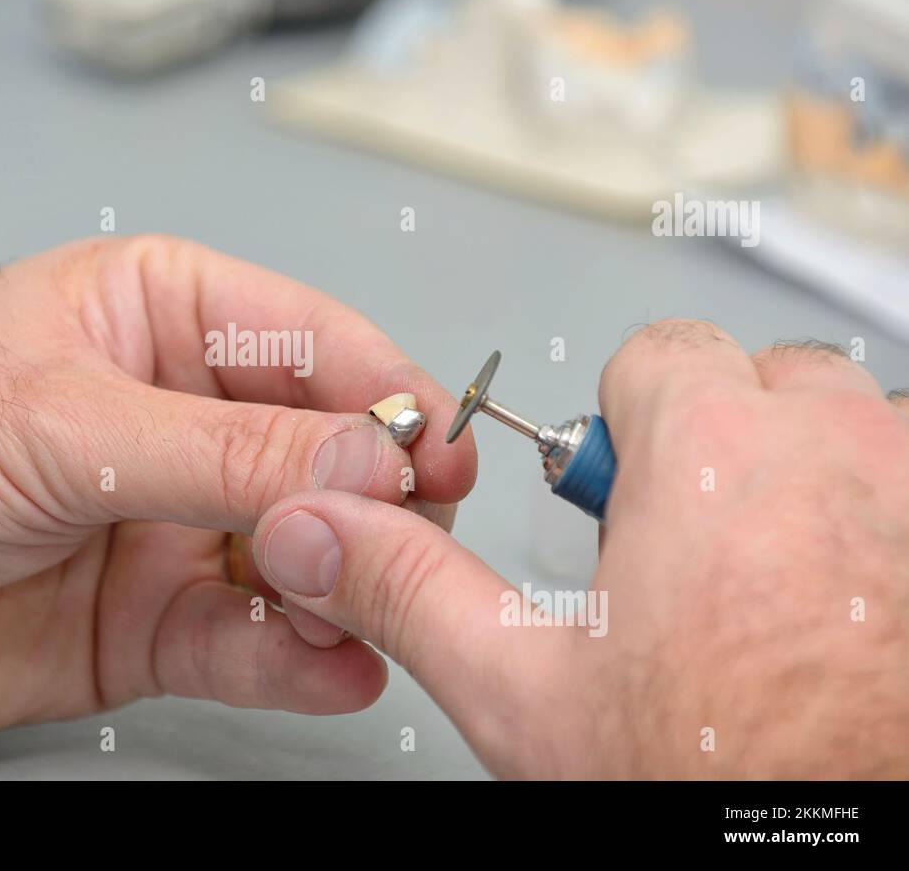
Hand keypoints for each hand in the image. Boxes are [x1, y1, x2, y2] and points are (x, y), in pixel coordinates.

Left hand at [0, 235, 475, 736]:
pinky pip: (250, 640)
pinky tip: (331, 667)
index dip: (387, 397)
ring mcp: (172, 524)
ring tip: (356, 612)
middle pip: (325, 457)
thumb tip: (364, 456)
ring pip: (301, 556)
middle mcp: (181, 420)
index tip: (441, 455)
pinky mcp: (151, 619)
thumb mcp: (62, 423)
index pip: (315, 345)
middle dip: (372, 505)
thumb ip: (221, 450)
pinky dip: (298, 659)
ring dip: (343, 588)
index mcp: (162, 319)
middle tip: (400, 547)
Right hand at [252, 321, 908, 777]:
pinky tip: (849, 614)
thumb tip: (320, 532)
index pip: (657, 350)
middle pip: (761, 379)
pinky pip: (908, 486)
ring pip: (852, 430)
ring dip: (811, 480)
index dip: (623, 422)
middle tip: (693, 552)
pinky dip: (880, 524)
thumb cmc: (727, 785)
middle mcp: (837, 448)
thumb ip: (410, 587)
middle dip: (721, 442)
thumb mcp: (527, 692)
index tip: (623, 491)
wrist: (856, 855)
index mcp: (710, 454)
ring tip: (776, 588)